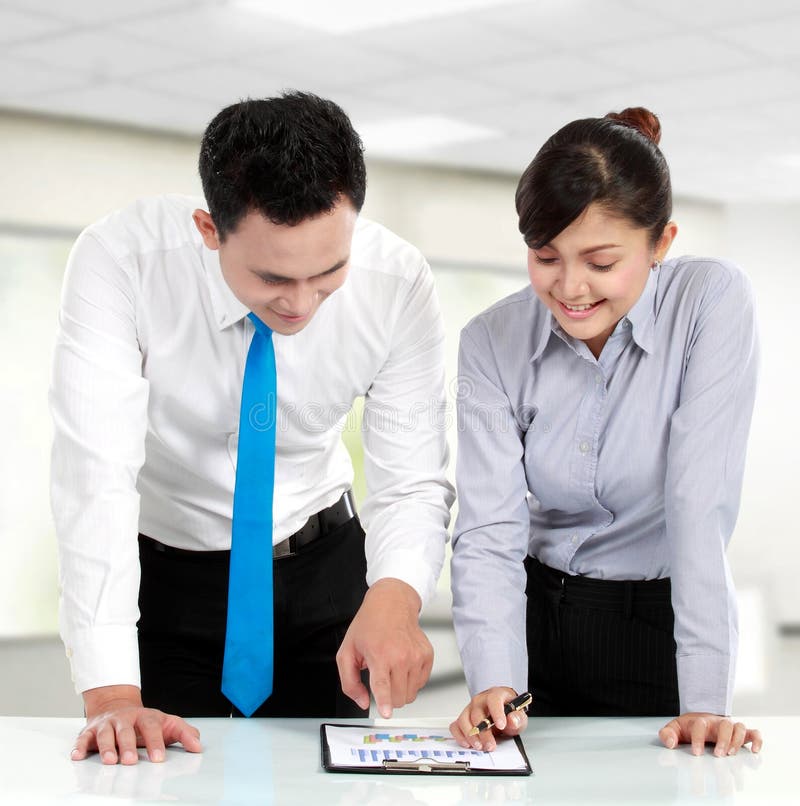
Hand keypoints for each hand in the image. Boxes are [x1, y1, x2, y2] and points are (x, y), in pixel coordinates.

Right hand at [72, 685, 202, 764]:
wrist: (117, 706)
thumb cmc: (145, 722)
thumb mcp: (167, 724)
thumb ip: (184, 733)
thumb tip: (198, 746)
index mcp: (145, 717)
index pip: (152, 727)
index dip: (156, 742)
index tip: (159, 758)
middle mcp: (125, 719)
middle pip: (126, 731)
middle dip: (128, 746)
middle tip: (131, 761)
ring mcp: (107, 724)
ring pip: (105, 734)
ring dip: (106, 747)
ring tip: (110, 761)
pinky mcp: (90, 731)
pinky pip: (83, 738)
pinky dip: (79, 746)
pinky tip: (77, 755)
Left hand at [336, 578, 432, 717]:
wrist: (392, 604)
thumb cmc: (369, 625)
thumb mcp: (347, 651)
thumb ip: (350, 681)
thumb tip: (363, 701)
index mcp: (379, 654)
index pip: (383, 685)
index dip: (385, 703)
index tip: (387, 713)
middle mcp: (401, 655)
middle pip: (398, 697)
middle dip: (388, 697)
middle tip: (381, 679)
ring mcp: (416, 656)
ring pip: (410, 694)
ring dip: (400, 690)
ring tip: (392, 670)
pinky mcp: (427, 656)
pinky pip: (421, 684)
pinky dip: (411, 681)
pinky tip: (402, 665)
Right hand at [450, 687, 526, 751]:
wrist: (501, 711)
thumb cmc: (509, 712)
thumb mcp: (519, 715)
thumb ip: (518, 718)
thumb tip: (512, 720)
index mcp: (495, 695)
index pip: (493, 699)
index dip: (497, 712)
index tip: (501, 725)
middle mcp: (480, 700)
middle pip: (477, 714)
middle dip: (483, 732)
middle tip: (490, 745)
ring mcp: (470, 708)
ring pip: (463, 719)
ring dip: (470, 735)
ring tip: (479, 746)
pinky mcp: (463, 718)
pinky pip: (455, 725)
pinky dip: (459, 735)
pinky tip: (467, 743)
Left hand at [659, 712, 762, 755]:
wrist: (700, 717)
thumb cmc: (689, 726)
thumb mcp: (675, 728)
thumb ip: (667, 734)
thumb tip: (670, 743)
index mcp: (701, 721)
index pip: (700, 726)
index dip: (698, 739)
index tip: (697, 753)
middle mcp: (717, 723)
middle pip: (724, 725)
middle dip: (723, 740)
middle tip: (718, 755)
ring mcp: (730, 727)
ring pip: (739, 727)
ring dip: (737, 740)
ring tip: (731, 754)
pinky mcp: (741, 734)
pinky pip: (754, 733)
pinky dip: (757, 740)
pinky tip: (754, 751)